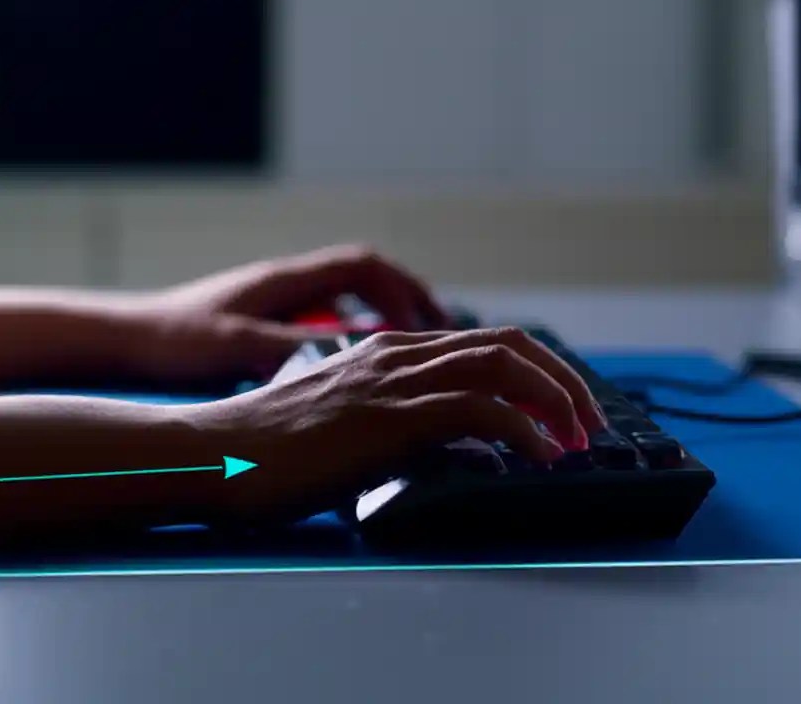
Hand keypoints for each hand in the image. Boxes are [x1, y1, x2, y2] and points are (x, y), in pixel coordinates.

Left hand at [116, 246, 447, 385]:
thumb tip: (355, 354)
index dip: (406, 294)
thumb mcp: (238, 345)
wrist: (118, 340)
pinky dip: (354, 342)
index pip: (367, 269)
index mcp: (288, 281)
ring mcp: (277, 304)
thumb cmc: (173, 340)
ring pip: (349, 303)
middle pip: (369, 280)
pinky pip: (327, 325)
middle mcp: (288, 284)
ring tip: (418, 359)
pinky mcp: (264, 327)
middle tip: (448, 341)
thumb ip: (295, 347)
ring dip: (386, 323)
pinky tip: (360, 377)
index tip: (434, 328)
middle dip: (412, 304)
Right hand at [189, 327, 606, 520]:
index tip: (562, 408)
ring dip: (554, 401)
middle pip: (509, 345)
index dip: (536, 371)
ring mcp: (394, 381)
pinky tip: (541, 456)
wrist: (211, 453)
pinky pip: (480, 411)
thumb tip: (456, 446)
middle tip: (588, 422)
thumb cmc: (267, 450)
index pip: (485, 344)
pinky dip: (523, 430)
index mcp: (389, 351)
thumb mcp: (345, 424)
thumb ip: (397, 422)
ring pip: (503, 366)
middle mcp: (398, 353)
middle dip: (561, 381)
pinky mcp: (389, 416)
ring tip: (578, 439)